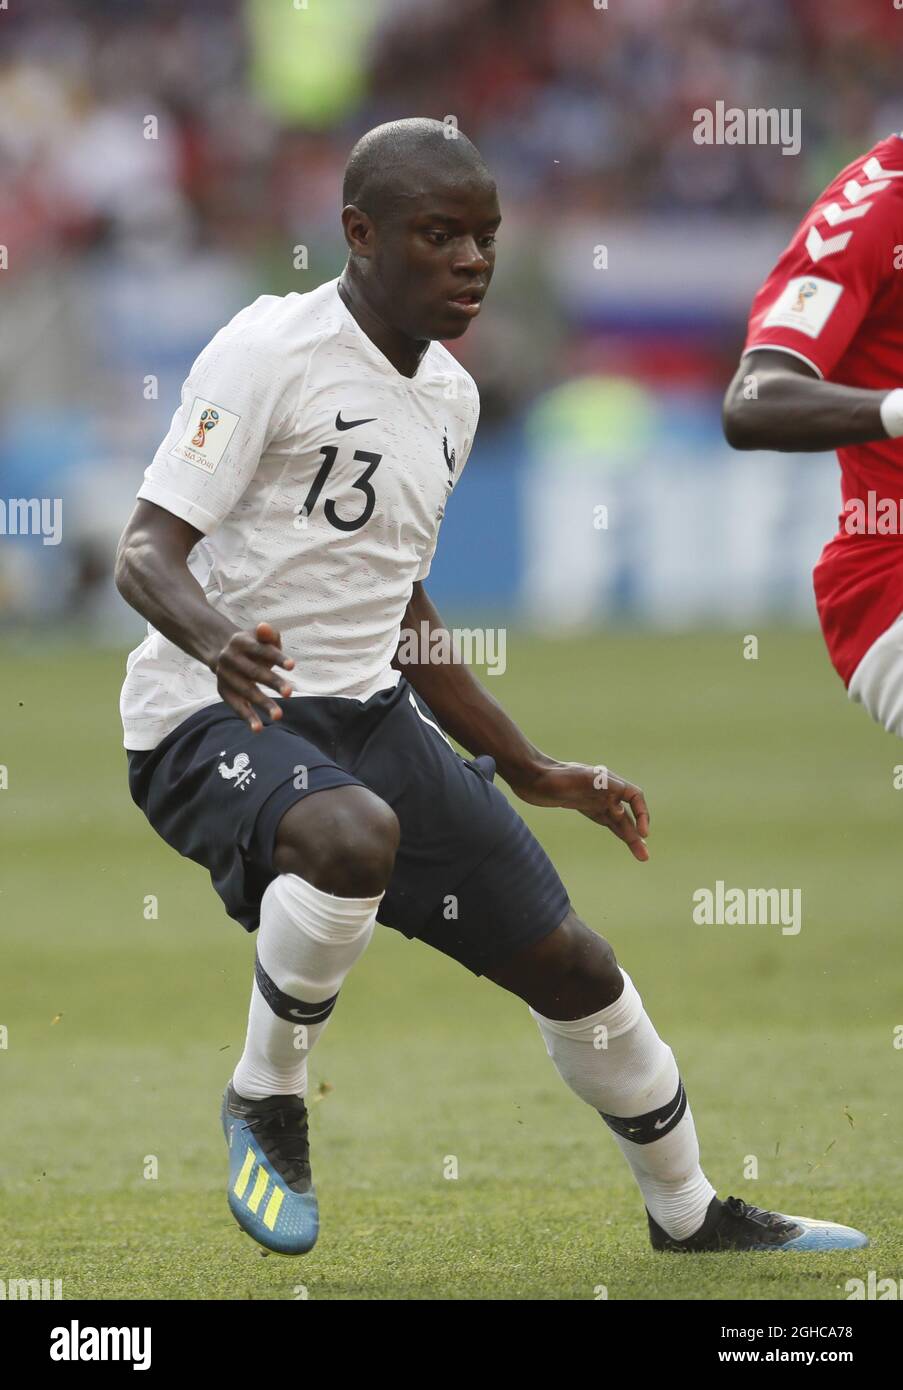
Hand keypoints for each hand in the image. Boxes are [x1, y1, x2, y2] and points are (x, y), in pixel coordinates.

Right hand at [212, 621, 294, 732]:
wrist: (222, 650)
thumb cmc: (252, 644)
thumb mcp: (260, 635)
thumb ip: (268, 634)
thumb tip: (265, 627)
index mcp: (241, 642)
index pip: (261, 650)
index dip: (277, 657)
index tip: (292, 666)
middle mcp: (230, 659)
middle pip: (254, 672)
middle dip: (272, 683)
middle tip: (290, 693)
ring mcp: (225, 676)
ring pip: (246, 691)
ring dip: (262, 704)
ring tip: (278, 715)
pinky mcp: (223, 691)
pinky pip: (236, 705)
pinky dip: (247, 717)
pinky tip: (258, 728)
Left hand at [512, 759, 649, 861]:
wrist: (530, 776)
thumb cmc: (553, 776)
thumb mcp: (577, 778)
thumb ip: (599, 786)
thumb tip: (619, 807)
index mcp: (607, 781)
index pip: (634, 796)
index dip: (642, 813)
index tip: (642, 832)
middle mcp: (605, 790)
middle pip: (628, 813)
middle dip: (637, 834)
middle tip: (644, 856)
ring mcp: (595, 799)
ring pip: (618, 820)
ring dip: (630, 836)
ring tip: (641, 856)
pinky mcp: (584, 806)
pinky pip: (606, 820)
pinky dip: (617, 830)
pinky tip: (625, 839)